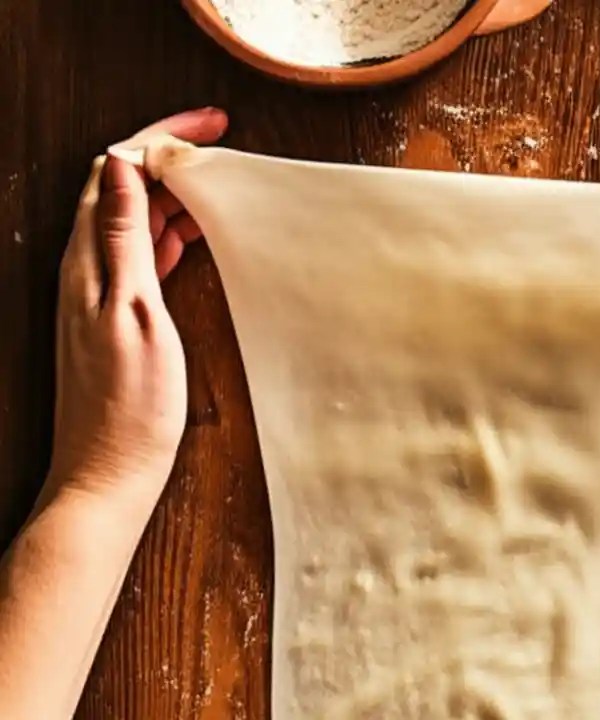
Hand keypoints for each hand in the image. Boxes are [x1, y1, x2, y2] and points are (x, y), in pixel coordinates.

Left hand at [45, 108, 228, 512]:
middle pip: (124, 187)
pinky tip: (199, 235)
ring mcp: (99, 292)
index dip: (160, 134)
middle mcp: (86, 268)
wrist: (108, 472)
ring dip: (176, 193)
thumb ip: (126, 238)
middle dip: (171, 154)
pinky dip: (173, 233)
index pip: (116, 169)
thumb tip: (122, 165)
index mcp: (88, 260)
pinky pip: (143, 254)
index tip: (212, 122)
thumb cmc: (129, 406)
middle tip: (224, 145)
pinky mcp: (116, 315)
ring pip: (136, 219)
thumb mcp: (134, 311)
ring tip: (222, 184)